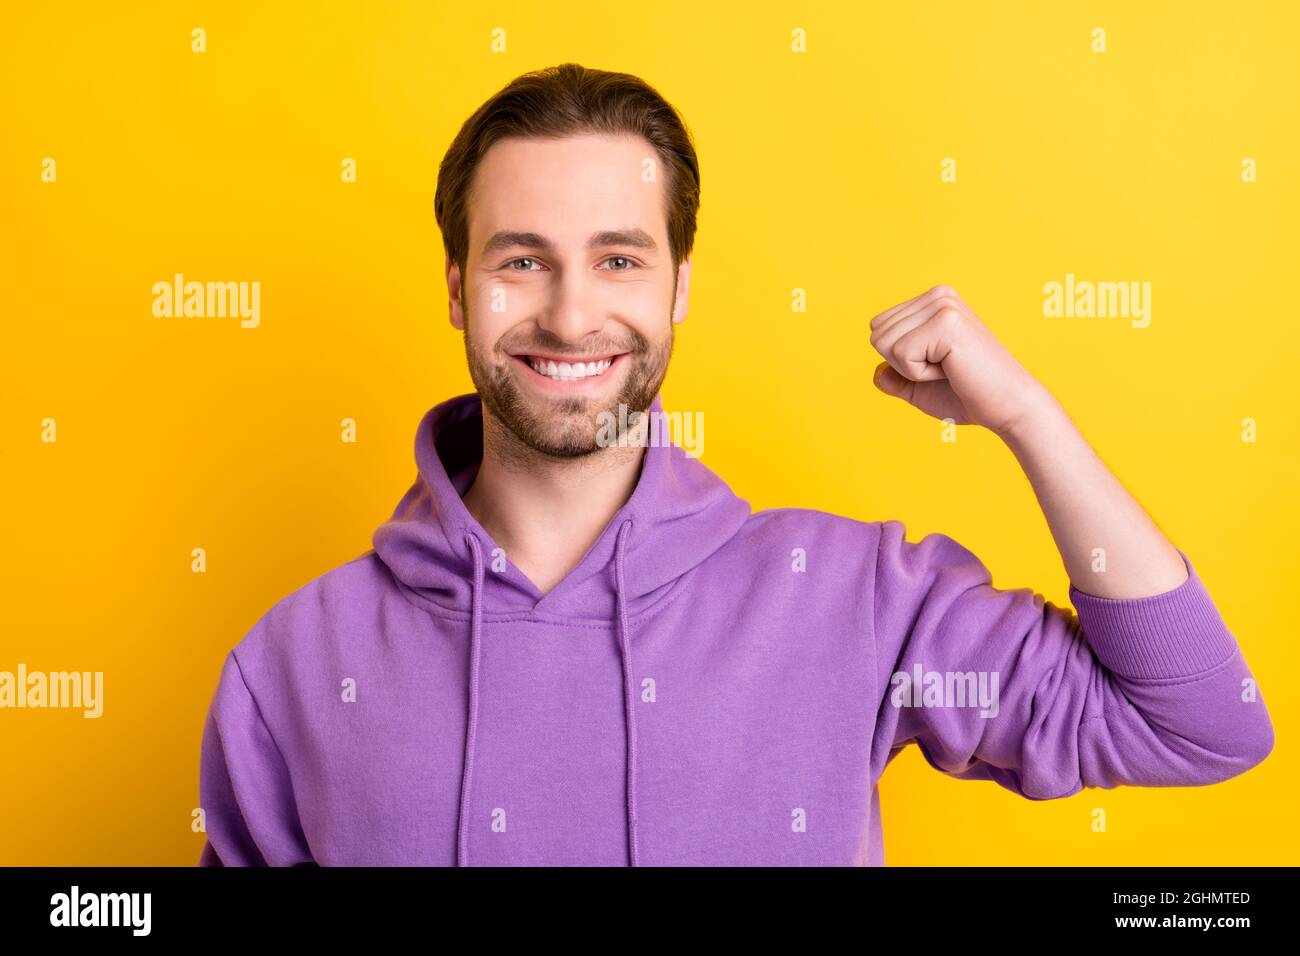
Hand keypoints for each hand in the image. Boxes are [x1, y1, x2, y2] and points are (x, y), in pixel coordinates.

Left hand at [868, 285, 1051, 437]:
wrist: (1008, 408)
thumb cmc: (968, 396)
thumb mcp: (919, 387)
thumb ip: (895, 378)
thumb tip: (877, 373)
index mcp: (933, 301)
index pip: (878, 328)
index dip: (899, 360)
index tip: (937, 365)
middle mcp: (938, 295)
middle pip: (877, 334)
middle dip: (902, 364)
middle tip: (944, 369)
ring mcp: (943, 305)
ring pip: (885, 343)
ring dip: (911, 369)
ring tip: (949, 368)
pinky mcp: (946, 322)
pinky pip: (900, 354)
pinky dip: (920, 374)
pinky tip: (952, 370)